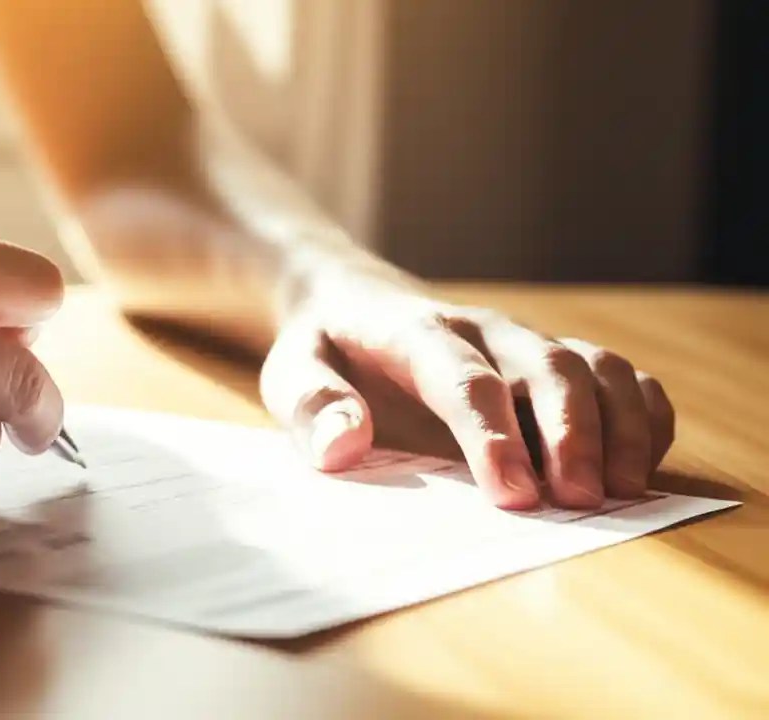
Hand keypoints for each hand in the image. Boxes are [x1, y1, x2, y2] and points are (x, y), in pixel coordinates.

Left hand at [260, 274, 674, 509]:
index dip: (494, 437)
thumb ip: (311, 405)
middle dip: (572, 434)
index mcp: (416, 332)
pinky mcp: (553, 360)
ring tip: (621, 492)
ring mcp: (524, 342)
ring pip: (595, 365)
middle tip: (581, 502)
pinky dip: (641, 414)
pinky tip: (636, 465)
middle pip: (548, 367)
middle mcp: (484, 331)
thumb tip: (342, 446)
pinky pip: (619, 375)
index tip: (515, 497)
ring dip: (619, 426)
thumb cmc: (326, 349)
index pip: (465, 380)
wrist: (353, 303)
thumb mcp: (290, 371)